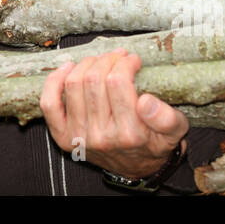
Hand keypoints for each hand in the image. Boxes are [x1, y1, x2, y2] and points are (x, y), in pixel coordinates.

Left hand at [40, 48, 188, 178]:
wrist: (136, 167)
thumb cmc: (154, 142)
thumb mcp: (175, 130)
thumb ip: (167, 117)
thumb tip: (146, 101)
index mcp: (130, 134)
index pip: (118, 83)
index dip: (125, 63)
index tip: (133, 59)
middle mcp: (101, 137)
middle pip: (94, 80)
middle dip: (107, 59)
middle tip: (118, 56)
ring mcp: (79, 137)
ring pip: (73, 85)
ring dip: (86, 64)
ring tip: (100, 61)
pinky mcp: (63, 136)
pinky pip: (49, 104)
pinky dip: (54, 81)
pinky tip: (68, 68)